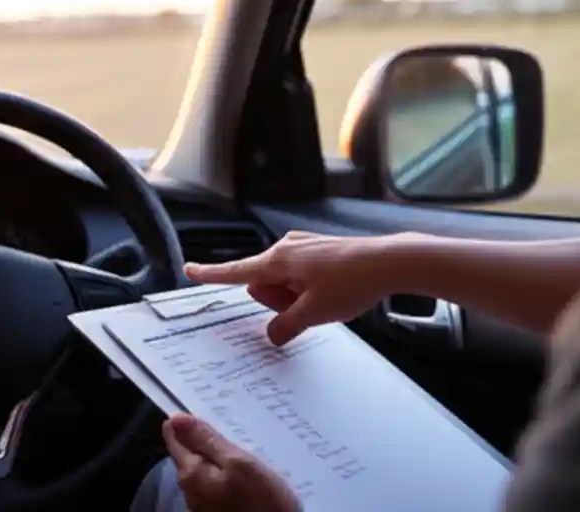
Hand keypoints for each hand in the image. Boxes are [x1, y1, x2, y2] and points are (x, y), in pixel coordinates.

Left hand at [163, 413, 301, 511]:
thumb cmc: (260, 502)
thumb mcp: (238, 463)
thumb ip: (207, 440)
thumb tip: (175, 418)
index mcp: (190, 473)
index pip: (174, 437)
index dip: (185, 420)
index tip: (202, 404)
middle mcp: (190, 489)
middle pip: (189, 453)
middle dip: (203, 436)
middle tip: (227, 418)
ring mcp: (203, 503)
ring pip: (205, 468)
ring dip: (218, 453)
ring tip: (240, 439)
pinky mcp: (219, 510)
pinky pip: (217, 482)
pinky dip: (227, 470)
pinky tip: (245, 467)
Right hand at [186, 230, 437, 345]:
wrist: (390, 261)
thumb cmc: (351, 283)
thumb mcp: (314, 313)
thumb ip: (286, 326)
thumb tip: (273, 334)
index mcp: (277, 261)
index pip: (235, 272)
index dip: (210, 275)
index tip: (188, 270)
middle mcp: (285, 248)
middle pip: (262, 282)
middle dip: (276, 301)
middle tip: (306, 310)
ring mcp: (303, 246)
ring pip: (283, 279)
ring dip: (294, 296)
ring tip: (325, 300)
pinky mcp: (318, 248)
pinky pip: (300, 273)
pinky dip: (307, 288)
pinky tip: (333, 293)